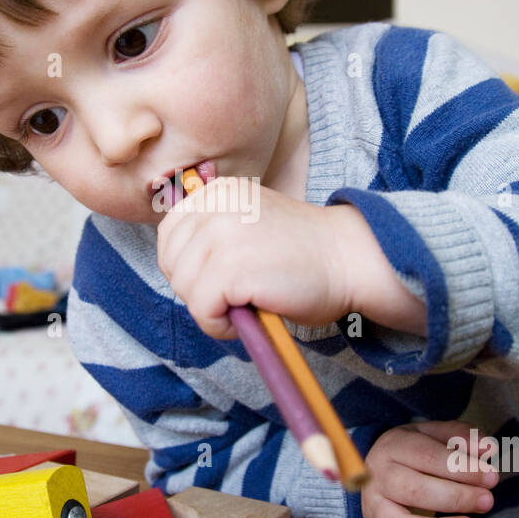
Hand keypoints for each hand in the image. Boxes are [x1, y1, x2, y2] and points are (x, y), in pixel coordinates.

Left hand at [155, 178, 349, 340]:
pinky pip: (202, 311)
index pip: (169, 235)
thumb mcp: (249, 222)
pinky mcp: (230, 268)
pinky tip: (251, 315)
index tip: (221, 277)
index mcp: (217, 191)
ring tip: (248, 304)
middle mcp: (215, 205)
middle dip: (198, 289)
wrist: (350, 259)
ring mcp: (221, 235)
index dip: (188, 267)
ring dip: (211, 309)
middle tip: (237, 294)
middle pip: (172, 264)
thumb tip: (178, 267)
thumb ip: (214, 231)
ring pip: (185, 289)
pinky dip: (221, 326)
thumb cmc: (304, 253)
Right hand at [361, 421, 499, 517]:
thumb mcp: (433, 435)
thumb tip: (488, 448)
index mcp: (392, 448)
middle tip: (487, 501)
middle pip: (411, 490)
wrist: (375, 470)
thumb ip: (460, 437)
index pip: (426, 455)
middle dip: (455, 497)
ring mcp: (373, 510)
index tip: (491, 477)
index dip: (461, 467)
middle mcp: (377, 479)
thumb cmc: (412, 453)